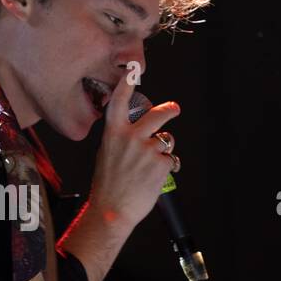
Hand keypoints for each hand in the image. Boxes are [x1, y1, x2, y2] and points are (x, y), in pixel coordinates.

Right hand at [88, 70, 180, 229]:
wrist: (112, 210)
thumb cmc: (107, 187)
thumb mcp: (106, 155)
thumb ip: (120, 140)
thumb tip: (136, 134)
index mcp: (113, 133)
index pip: (120, 101)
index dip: (127, 83)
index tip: (132, 70)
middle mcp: (131, 137)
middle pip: (157, 115)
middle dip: (169, 110)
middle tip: (173, 109)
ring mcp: (147, 149)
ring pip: (166, 141)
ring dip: (164, 151)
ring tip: (152, 166)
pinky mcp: (160, 163)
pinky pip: (170, 160)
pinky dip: (165, 169)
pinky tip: (153, 179)